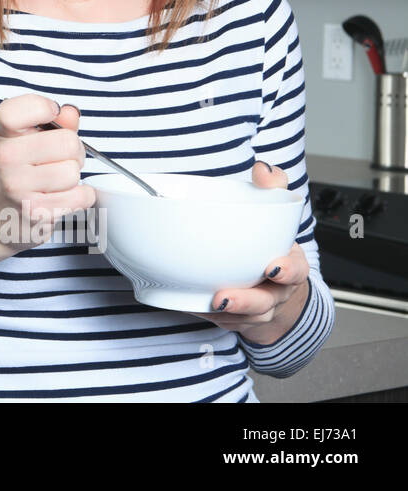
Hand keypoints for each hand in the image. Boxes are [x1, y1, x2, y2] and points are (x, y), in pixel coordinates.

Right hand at [0, 94, 93, 253]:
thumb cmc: (14, 173)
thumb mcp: (24, 141)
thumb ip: (53, 124)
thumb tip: (71, 113)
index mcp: (3, 134)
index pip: (25, 108)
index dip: (45, 107)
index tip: (51, 116)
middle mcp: (6, 158)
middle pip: (67, 142)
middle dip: (74, 152)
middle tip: (61, 159)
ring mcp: (18, 186)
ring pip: (73, 172)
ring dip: (74, 178)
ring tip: (58, 181)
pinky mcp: (35, 212)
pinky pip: (81, 196)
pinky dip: (81, 197)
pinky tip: (63, 196)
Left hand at [186, 160, 309, 344]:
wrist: (273, 283)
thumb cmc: (271, 244)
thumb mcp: (277, 213)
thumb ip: (273, 186)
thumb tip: (263, 168)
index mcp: (290, 266)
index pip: (295, 271)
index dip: (287, 271)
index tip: (272, 266)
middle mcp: (275, 291)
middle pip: (266, 302)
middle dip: (247, 301)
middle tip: (225, 297)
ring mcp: (257, 308)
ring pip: (245, 318)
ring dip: (227, 314)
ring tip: (211, 304)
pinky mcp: (236, 319)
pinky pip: (225, 323)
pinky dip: (210, 316)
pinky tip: (195, 306)